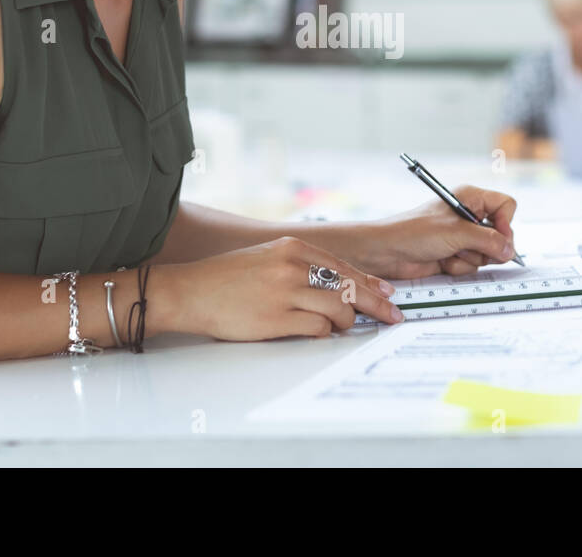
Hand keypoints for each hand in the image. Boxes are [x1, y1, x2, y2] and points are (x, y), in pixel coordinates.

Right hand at [162, 235, 402, 339]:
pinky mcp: (276, 319)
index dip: (370, 284)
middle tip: (391, 317)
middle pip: (350, 287)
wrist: (190, 291)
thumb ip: (302, 265)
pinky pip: (317, 328)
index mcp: (292, 248)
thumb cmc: (227, 278)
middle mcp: (292, 266)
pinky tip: (317, 332)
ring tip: (339, 326)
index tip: (387, 295)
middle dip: (375, 305)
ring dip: (346, 322)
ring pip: (339, 308)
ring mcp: (284, 292)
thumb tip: (339, 283)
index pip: (344, 267)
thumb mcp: (268, 257)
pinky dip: (324, 333)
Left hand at [356, 185, 518, 279]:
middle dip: (486, 247)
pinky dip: (459, 266)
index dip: (506, 223)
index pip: (506, 206)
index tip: (497, 237)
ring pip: (487, 253)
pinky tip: (442, 261)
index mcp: (470, 198)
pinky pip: (472, 264)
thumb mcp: (455, 233)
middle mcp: (469, 215)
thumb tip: (510, 250)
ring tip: (448, 252)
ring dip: (469, 258)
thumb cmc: (414, 232)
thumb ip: (487, 241)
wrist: (387, 253)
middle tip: (468, 248)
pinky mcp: (455, 253)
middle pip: (500, 234)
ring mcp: (462, 236)